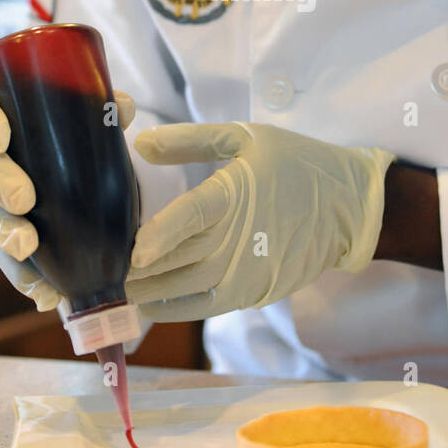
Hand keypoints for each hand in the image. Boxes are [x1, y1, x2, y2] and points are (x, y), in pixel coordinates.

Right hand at [0, 74, 135, 309]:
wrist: (59, 157)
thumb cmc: (57, 121)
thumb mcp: (76, 108)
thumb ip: (97, 106)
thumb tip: (120, 109)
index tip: (1, 137)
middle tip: (24, 199)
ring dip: (1, 232)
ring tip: (27, 247)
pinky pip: (0, 254)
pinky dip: (22, 275)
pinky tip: (44, 294)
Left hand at [125, 122, 393, 321]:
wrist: (348, 205)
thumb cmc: (294, 163)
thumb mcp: (245, 138)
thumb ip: (190, 140)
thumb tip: (141, 144)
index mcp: (235, 195)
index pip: (189, 218)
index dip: (157, 237)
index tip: (130, 253)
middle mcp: (240, 239)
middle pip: (178, 263)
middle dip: (136, 272)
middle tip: (99, 271)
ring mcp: (249, 272)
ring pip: (186, 292)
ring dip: (149, 295)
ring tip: (116, 291)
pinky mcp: (255, 293)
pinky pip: (206, 307)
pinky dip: (174, 309)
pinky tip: (150, 304)